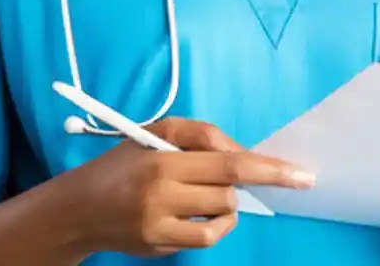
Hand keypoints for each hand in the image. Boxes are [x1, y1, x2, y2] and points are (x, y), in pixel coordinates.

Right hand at [67, 117, 313, 257]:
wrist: (79, 208)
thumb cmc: (125, 162)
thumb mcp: (157, 131)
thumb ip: (203, 134)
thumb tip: (243, 153)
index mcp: (162, 160)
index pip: (228, 165)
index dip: (268, 170)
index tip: (301, 176)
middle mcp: (161, 195)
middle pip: (227, 193)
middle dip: (235, 185)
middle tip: (215, 177)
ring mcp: (159, 227)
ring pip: (221, 217)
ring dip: (224, 204)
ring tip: (201, 194)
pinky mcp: (159, 248)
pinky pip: (205, 238)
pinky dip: (213, 225)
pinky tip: (198, 214)